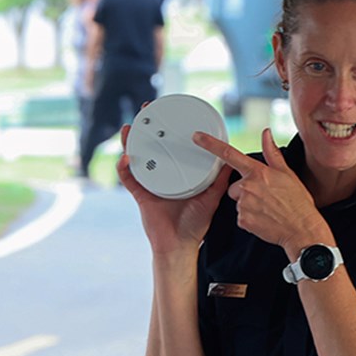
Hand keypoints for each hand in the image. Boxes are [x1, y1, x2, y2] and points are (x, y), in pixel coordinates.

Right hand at [117, 122, 232, 254]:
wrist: (180, 245)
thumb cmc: (195, 224)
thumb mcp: (211, 197)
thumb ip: (220, 180)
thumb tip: (231, 161)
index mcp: (178, 175)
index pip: (173, 148)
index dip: (170, 130)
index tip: (172, 114)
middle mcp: (162, 176)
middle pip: (151, 147)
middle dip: (147, 128)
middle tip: (147, 110)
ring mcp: (150, 185)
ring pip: (136, 158)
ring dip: (130, 142)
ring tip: (130, 128)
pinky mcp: (141, 195)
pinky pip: (129, 179)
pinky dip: (124, 168)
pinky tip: (126, 157)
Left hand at [192, 128, 328, 255]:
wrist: (302, 229)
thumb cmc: (298, 202)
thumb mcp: (287, 174)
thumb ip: (272, 153)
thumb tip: (266, 133)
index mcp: (258, 172)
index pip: (229, 154)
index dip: (210, 144)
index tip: (197, 137)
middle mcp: (248, 186)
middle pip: (234, 186)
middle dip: (245, 191)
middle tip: (266, 198)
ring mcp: (244, 204)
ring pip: (238, 202)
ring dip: (248, 205)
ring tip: (267, 209)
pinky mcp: (243, 220)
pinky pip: (240, 217)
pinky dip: (250, 219)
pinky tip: (264, 219)